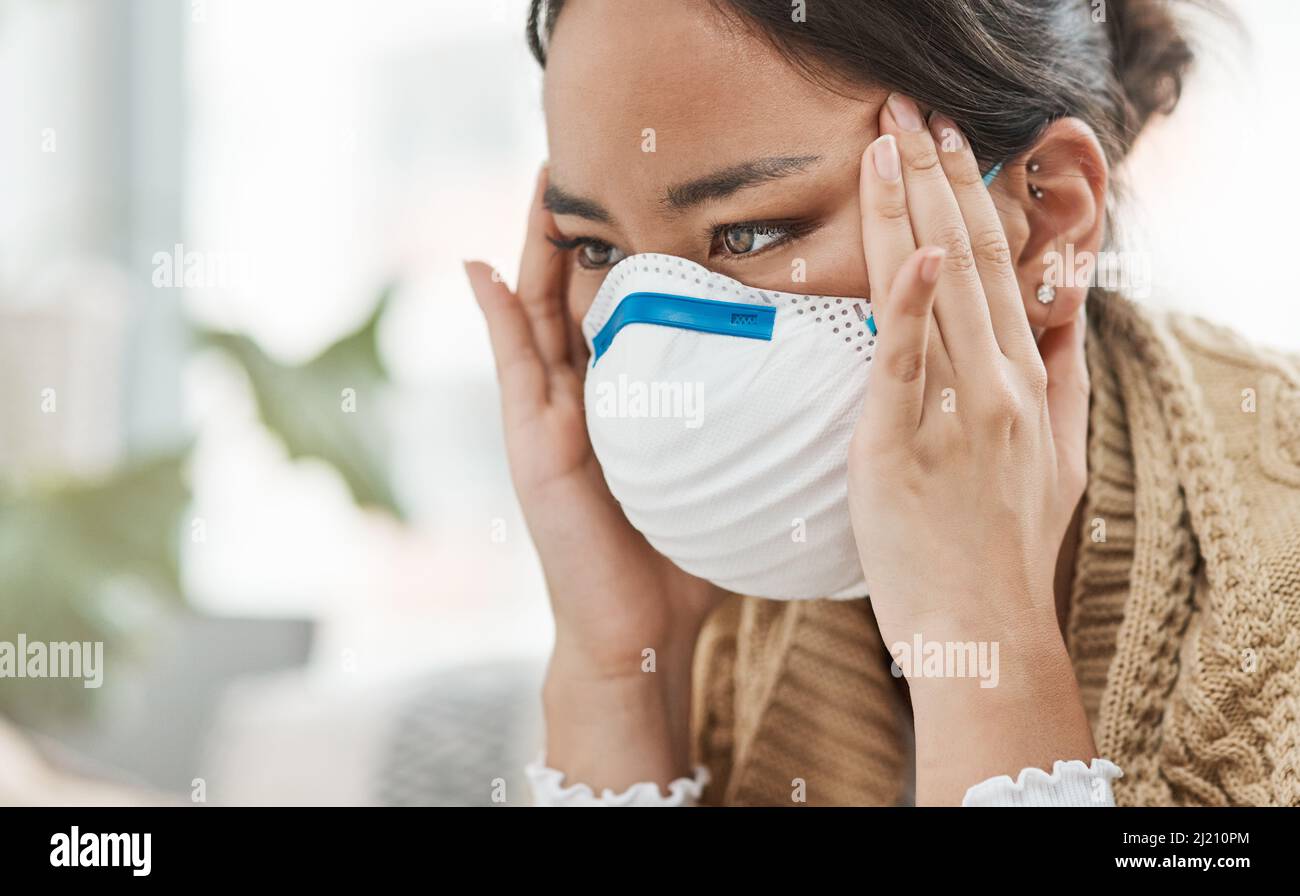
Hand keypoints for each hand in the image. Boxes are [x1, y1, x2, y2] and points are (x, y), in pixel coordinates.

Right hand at [465, 168, 724, 790]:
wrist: (638, 632)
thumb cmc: (681, 561)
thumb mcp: (720, 480)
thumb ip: (745, 438)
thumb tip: (814, 406)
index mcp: (624, 407)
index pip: (625, 314)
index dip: (631, 257)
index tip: (653, 199)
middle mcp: (580, 404)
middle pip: (573, 298)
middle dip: (575, 235)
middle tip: (581, 165)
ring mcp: (547, 421)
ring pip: (535, 316)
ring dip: (532, 250)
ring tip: (540, 185)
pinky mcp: (531, 445)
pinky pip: (510, 367)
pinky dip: (494, 317)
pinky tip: (480, 269)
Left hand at [848, 95, 1095, 802]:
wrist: (985, 635)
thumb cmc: (1006, 552)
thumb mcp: (1060, 462)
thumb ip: (1063, 382)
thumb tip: (1061, 319)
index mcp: (1027, 385)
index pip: (1002, 270)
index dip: (976, 200)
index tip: (955, 146)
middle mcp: (1001, 387)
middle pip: (973, 261)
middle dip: (942, 180)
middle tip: (910, 113)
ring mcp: (957, 416)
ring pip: (937, 293)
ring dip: (913, 210)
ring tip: (888, 144)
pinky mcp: (901, 450)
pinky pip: (905, 364)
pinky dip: (909, 302)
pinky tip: (912, 249)